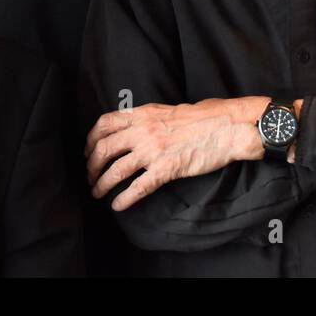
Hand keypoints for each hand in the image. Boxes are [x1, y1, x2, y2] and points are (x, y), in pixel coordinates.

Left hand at [84, 97, 265, 210]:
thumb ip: (148, 118)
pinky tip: (118, 206)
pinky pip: (138, 187)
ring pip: (116, 170)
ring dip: (102, 184)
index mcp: (143, 114)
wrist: (227, 127)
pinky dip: (124, 198)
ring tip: (97, 193)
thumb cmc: (204, 117)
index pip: (104, 124)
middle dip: (91, 166)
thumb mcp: (168, 110)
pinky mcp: (166, 169)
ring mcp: (153, 150)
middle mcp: (143, 131)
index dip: (90, 139)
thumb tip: (135, 127)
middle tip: (90, 177)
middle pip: (104, 149)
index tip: (88, 152)